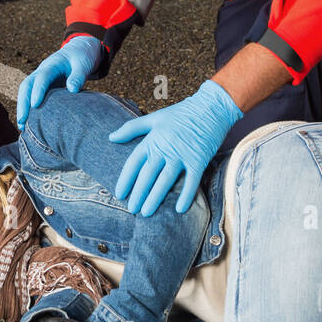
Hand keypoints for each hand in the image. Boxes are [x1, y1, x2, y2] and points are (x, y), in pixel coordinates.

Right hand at [15, 35, 103, 127]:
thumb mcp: (83, 64)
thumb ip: (78, 76)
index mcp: (52, 65)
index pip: (42, 77)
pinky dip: (28, 109)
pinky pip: (30, 96)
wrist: (78, 51)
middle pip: (26, 86)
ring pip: (25, 92)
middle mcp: (41, 71)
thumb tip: (72, 90)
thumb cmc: (82, 57)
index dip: (38, 90)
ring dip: (22, 108)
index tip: (35, 105)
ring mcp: (39, 79)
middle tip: (22, 121)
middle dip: (22, 103)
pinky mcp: (42, 86)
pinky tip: (29, 124)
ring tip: (22, 127)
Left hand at [108, 79, 241, 216]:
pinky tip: (179, 209)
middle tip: (131, 210)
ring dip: (155, 198)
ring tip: (146, 213)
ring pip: (165, 181)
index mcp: (152, 140)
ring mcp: (182, 156)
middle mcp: (165, 149)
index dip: (125, 180)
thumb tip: (111, 138)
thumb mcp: (154, 118)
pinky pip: (191, 182)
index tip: (119, 194)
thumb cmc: (181, 114)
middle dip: (138, 194)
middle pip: (147, 175)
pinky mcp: (199, 160)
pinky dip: (186, 196)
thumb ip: (131, 128)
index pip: (133, 163)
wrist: (211, 108)